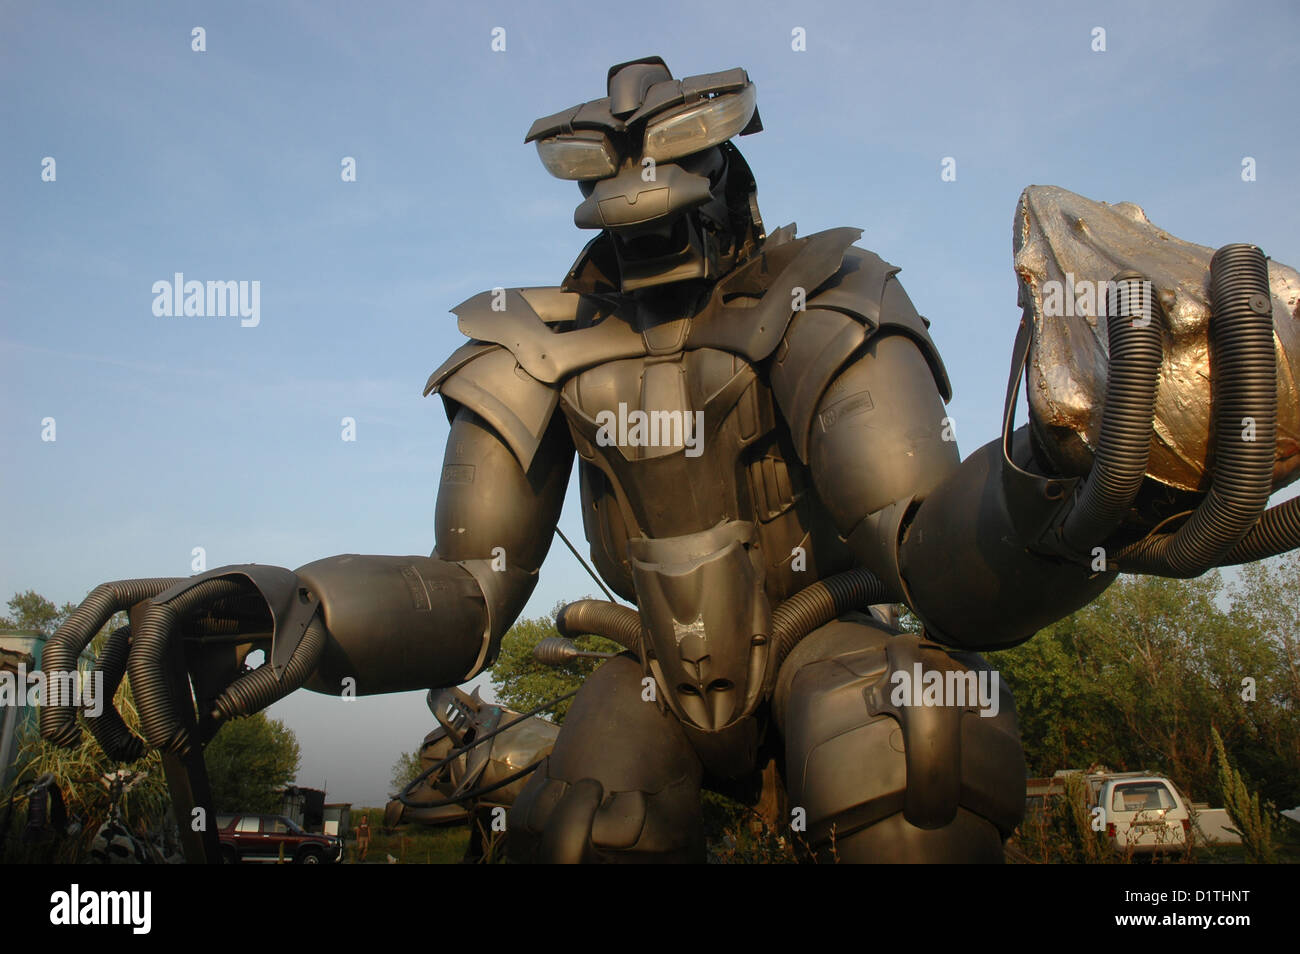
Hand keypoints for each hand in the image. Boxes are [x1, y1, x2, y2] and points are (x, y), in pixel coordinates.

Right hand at [39, 566, 322, 760]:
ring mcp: (166, 624)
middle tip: (62, 739)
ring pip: (110, 660)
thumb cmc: (307, 621)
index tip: (164, 742)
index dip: (151, 685)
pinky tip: (153, 746)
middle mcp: (174, 602)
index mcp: (207, 588)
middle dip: (70, 681)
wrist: (307, 610)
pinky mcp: (168, 647)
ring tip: (124, 756)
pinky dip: (137, 711)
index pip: (154, 625)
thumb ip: (269, 681)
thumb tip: (215, 715)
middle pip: (104, 633)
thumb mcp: (308, 647)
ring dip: (101, 709)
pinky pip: (139, 677)